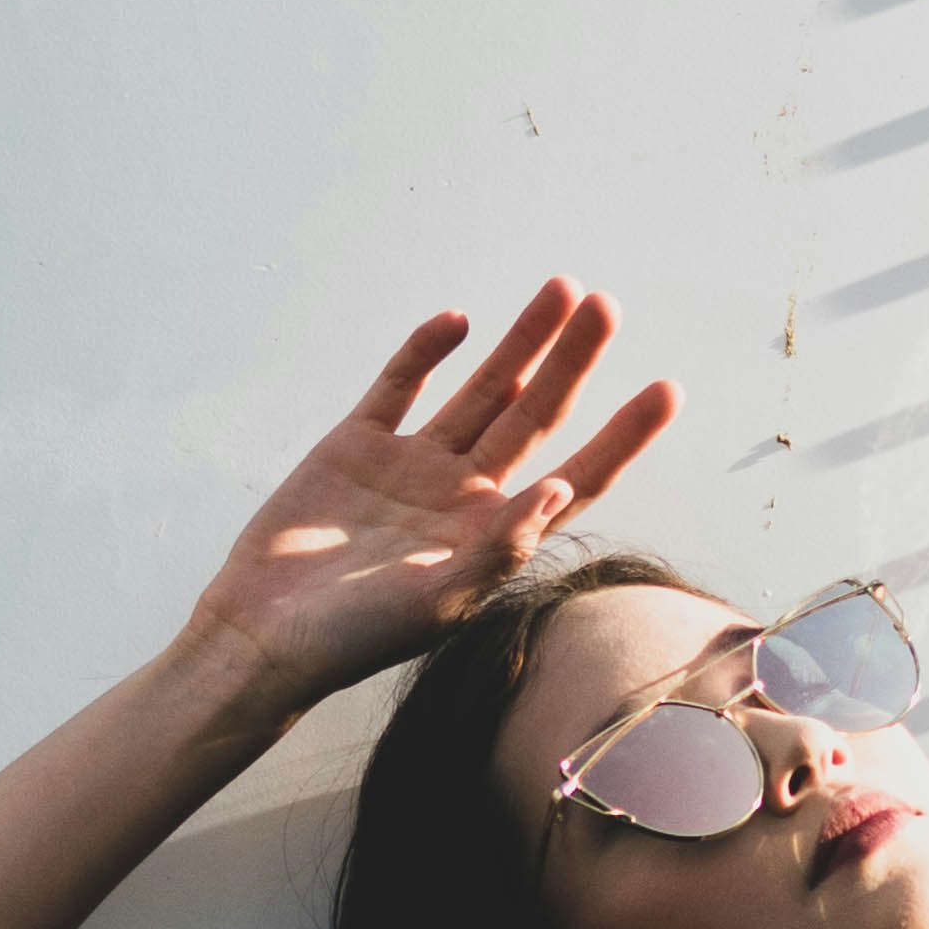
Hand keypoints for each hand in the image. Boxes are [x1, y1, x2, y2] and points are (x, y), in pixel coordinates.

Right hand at [183, 286, 678, 707]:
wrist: (261, 636)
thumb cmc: (354, 638)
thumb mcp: (436, 601)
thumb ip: (500, 547)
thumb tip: (560, 485)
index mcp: (495, 535)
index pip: (578, 475)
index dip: (623, 436)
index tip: (667, 389)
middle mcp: (462, 494)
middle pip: (535, 415)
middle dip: (573, 361)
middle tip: (606, 305)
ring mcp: (411, 466)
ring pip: (481, 389)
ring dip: (520, 342)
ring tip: (560, 290)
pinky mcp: (356, 445)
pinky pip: (400, 385)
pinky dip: (427, 351)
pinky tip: (458, 321)